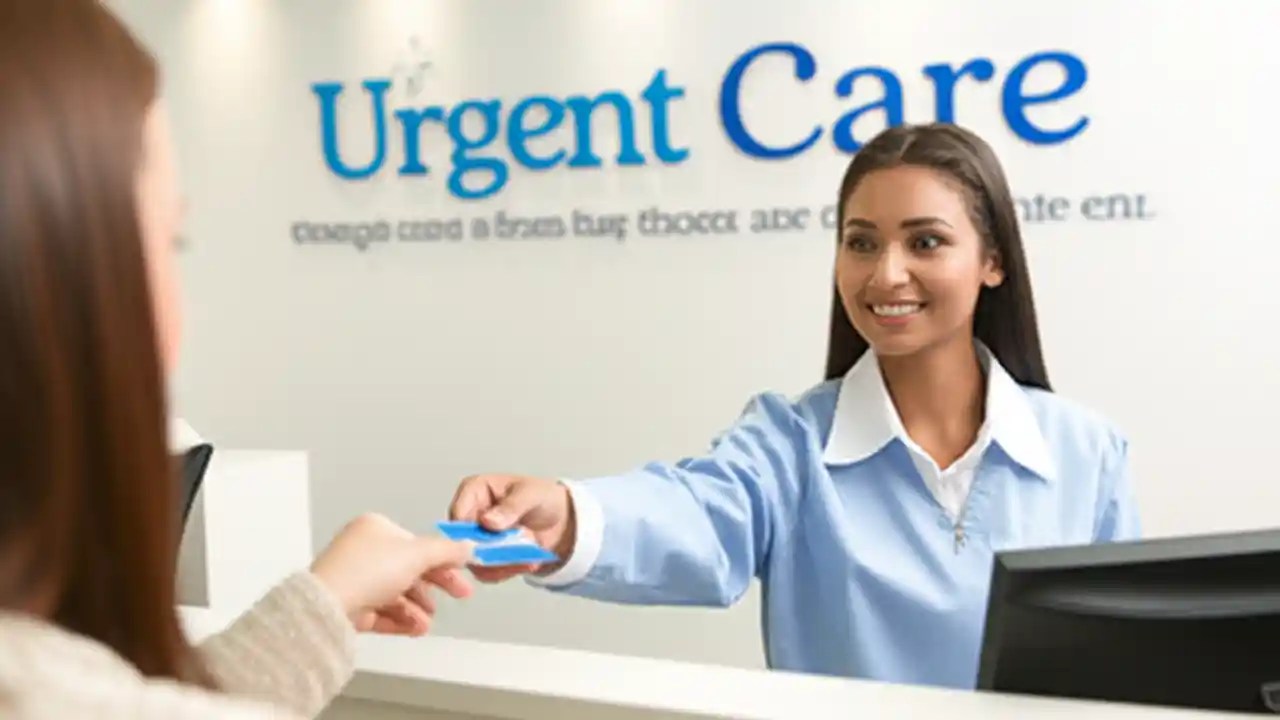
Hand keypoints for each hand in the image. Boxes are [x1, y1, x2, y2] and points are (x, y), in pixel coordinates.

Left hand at [310, 513, 474, 635]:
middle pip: (409, 570)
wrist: (327, 607)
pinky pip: (382, 612)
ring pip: (396, 594)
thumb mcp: (417, 554)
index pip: (417, 544)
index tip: (462, 572)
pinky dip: (401, 620)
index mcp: (375, 529)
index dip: (443, 559)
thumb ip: (446, 550)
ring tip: (426, 622)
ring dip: (417, 609)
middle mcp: (363, 551)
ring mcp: (354, 579)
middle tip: (458, 595)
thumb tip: (467, 546)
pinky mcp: (349, 606)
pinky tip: (415, 628)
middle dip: (432, 588)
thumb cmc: (363, 571)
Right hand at [449, 474, 574, 582]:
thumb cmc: (542, 497)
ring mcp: (475, 538)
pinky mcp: (484, 557)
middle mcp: (470, 515)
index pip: (458, 513)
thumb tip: (487, 521)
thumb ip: (511, 507)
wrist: (559, 518)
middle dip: (488, 551)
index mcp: (474, 491)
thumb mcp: (531, 495)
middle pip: (463, 542)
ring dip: (501, 564)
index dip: (467, 531)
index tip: (488, 542)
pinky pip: (487, 572)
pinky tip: (527, 563)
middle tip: (513, 553)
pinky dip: (507, 571)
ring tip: (527, 559)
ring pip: (474, 560)